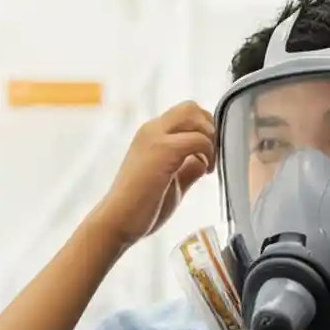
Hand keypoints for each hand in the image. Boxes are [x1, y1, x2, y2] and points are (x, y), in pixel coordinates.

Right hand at [88, 101, 215, 245]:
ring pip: (194, 115)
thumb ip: (186, 168)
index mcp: (150, 136)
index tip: (207, 155)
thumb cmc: (140, 208)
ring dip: (210, 138)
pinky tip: (206, 172)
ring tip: (209, 164)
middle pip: (190, 107)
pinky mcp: (163, 151)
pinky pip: (198, 138)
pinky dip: (209, 153)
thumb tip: (203, 160)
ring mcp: (155, 138)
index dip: (203, 129)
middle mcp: (151, 130)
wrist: (117, 222)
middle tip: (212, 155)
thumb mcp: (171, 182)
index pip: (184, 114)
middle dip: (209, 128)